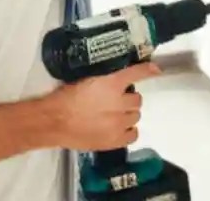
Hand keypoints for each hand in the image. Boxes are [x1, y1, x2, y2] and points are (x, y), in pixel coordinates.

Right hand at [44, 63, 161, 150]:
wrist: (54, 122)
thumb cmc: (65, 98)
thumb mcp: (85, 81)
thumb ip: (104, 82)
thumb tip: (114, 83)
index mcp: (111, 84)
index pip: (136, 74)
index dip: (147, 71)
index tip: (156, 69)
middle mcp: (119, 103)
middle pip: (137, 100)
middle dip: (128, 100)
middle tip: (116, 102)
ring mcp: (119, 123)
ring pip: (135, 116)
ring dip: (127, 114)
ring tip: (113, 117)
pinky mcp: (115, 140)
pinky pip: (133, 135)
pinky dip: (128, 131)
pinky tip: (118, 130)